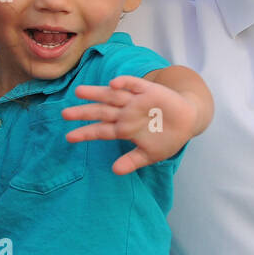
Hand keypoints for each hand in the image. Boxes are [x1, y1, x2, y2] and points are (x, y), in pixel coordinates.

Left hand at [62, 75, 197, 174]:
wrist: (189, 120)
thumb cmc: (166, 137)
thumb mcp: (150, 154)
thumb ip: (132, 161)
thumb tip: (115, 171)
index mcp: (125, 128)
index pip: (101, 130)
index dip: (86, 133)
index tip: (69, 138)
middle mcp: (127, 113)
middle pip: (102, 111)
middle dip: (84, 112)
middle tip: (64, 113)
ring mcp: (137, 101)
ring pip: (113, 96)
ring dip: (97, 93)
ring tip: (79, 91)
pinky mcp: (150, 91)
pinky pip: (135, 84)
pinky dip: (124, 83)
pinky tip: (113, 83)